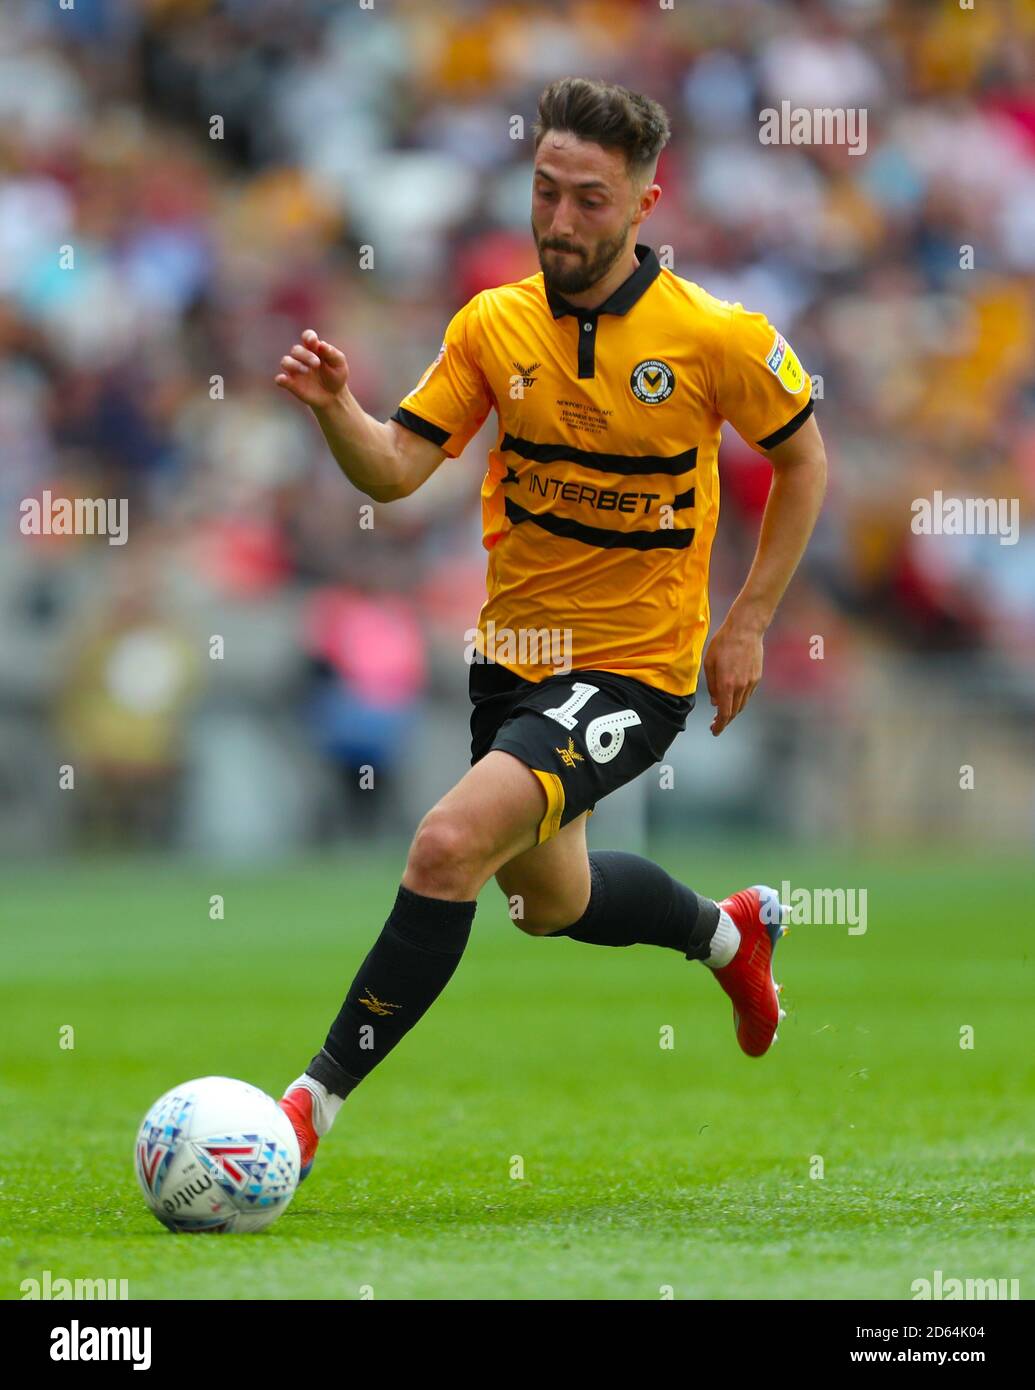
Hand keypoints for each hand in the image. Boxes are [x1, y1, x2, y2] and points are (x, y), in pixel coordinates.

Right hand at [274, 328, 348, 409]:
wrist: (334, 397)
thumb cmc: (336, 376)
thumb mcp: (339, 364)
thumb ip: (332, 354)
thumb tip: (322, 344)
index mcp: (314, 349)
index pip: (307, 337)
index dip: (308, 336)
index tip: (313, 341)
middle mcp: (302, 357)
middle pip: (296, 349)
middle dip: (305, 355)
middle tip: (317, 364)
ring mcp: (295, 370)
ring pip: (285, 361)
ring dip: (293, 364)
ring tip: (306, 371)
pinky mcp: (291, 384)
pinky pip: (280, 379)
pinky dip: (281, 379)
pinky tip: (284, 379)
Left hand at [702, 615, 763, 735]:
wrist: (746, 628)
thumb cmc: (724, 643)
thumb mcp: (709, 663)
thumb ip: (711, 685)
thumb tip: (714, 702)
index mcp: (727, 684)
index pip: (725, 713)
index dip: (720, 725)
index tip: (714, 731)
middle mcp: (741, 686)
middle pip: (734, 712)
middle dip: (725, 720)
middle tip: (715, 723)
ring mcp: (751, 682)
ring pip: (742, 704)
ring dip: (733, 711)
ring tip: (723, 712)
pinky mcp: (757, 677)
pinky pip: (748, 694)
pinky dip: (740, 700)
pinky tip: (733, 697)